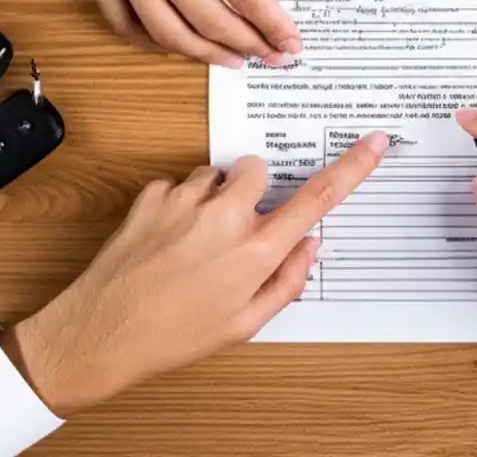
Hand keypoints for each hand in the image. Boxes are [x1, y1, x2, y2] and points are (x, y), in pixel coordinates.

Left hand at [0, 132, 388, 415]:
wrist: (103, 333)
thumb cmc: (175, 335)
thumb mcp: (245, 323)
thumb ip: (287, 280)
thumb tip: (310, 244)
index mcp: (258, 252)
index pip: (318, 199)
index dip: (353, 167)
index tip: (374, 142)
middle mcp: (226, 218)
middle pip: (259, 170)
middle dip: (252, 190)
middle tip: (234, 228)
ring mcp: (187, 201)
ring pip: (217, 174)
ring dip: (213, 197)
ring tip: (192, 241)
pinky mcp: (153, 194)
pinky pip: (179, 183)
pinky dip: (178, 203)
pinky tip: (166, 238)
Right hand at [52, 0, 301, 65]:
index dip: (272, 25)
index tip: (290, 44)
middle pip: (212, 22)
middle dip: (249, 46)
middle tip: (271, 58)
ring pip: (168, 33)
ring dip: (204, 54)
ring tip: (230, 60)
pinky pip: (121, 21)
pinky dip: (149, 41)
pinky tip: (172, 44)